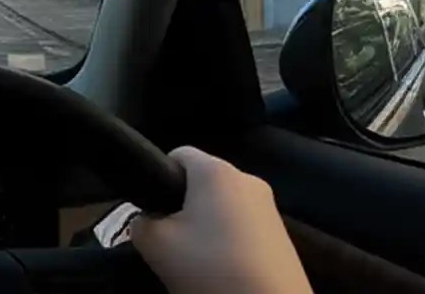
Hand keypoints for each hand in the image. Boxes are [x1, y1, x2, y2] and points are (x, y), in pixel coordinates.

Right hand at [131, 146, 310, 293]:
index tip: (153, 211)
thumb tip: (150, 219)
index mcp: (217, 171)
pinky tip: (226, 270)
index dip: (159, 177)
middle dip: (183, 207)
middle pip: (202, 183)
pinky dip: (229, 241)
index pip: (178, 154)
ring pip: (223, 207)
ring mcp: (269, 207)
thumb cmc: (210, 268)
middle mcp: (248, 179)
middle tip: (171, 241)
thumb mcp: (156, 246)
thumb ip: (141, 223)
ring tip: (199, 260)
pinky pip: (244, 226)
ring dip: (207, 227)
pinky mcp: (283, 234)